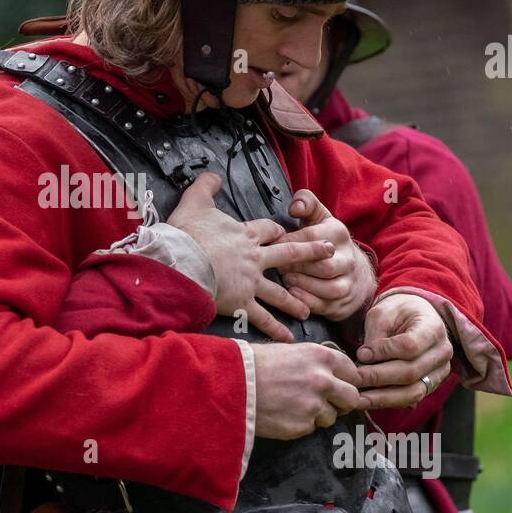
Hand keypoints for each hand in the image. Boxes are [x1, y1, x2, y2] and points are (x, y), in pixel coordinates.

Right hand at [167, 173, 327, 342]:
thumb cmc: (188, 234)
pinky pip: (263, 318)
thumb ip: (205, 186)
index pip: (270, 229)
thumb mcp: (195, 202)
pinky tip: (289, 337)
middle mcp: (255, 259)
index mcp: (246, 235)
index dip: (277, 230)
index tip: (283, 232)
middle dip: (310, 253)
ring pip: (279, 292)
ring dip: (295, 300)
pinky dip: (275, 329)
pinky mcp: (242, 303)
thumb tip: (212, 174)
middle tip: (328, 254)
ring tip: (308, 308)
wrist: (183, 262)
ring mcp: (251, 283)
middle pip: (289, 254)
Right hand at [250, 341, 365, 437]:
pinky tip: (283, 414)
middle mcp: (324, 381)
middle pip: (352, 398)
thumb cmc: (253, 364)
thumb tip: (328, 372)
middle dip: (342, 402)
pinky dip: (301, 424)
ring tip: (295, 406)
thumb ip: (313, 362)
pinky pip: (311, 428)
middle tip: (328, 402)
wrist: (230, 384)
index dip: (347, 380)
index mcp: (321, 357)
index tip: (341, 385)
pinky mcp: (302, 426)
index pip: (353, 372)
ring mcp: (315, 406)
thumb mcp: (288, 351)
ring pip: (331, 417)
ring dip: (319, 415)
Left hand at [276, 189, 376, 320]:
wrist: (355, 271)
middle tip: (277, 265)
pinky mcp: (342, 303)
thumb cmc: (326, 241)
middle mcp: (348, 259)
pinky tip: (293, 295)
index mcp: (339, 234)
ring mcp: (347, 282)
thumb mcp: (319, 218)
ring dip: (304, 284)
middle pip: (324, 265)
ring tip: (286, 280)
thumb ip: (307, 203)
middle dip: (298, 266)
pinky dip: (308, 301)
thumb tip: (294, 206)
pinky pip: (326, 305)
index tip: (273, 245)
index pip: (313, 238)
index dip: (289, 242)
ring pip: (329, 287)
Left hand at [354, 293, 453, 408]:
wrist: (415, 316)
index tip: (361, 354)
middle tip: (354, 378)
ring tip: (358, 398)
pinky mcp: (431, 384)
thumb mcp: (383, 313)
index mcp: (433, 328)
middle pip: (411, 372)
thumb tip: (365, 359)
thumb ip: (376, 335)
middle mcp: (442, 352)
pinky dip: (388, 401)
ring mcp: (439, 371)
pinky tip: (368, 401)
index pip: (409, 346)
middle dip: (379, 377)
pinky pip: (410, 398)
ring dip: (383, 397)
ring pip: (413, 391)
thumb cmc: (397, 312)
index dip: (384, 352)